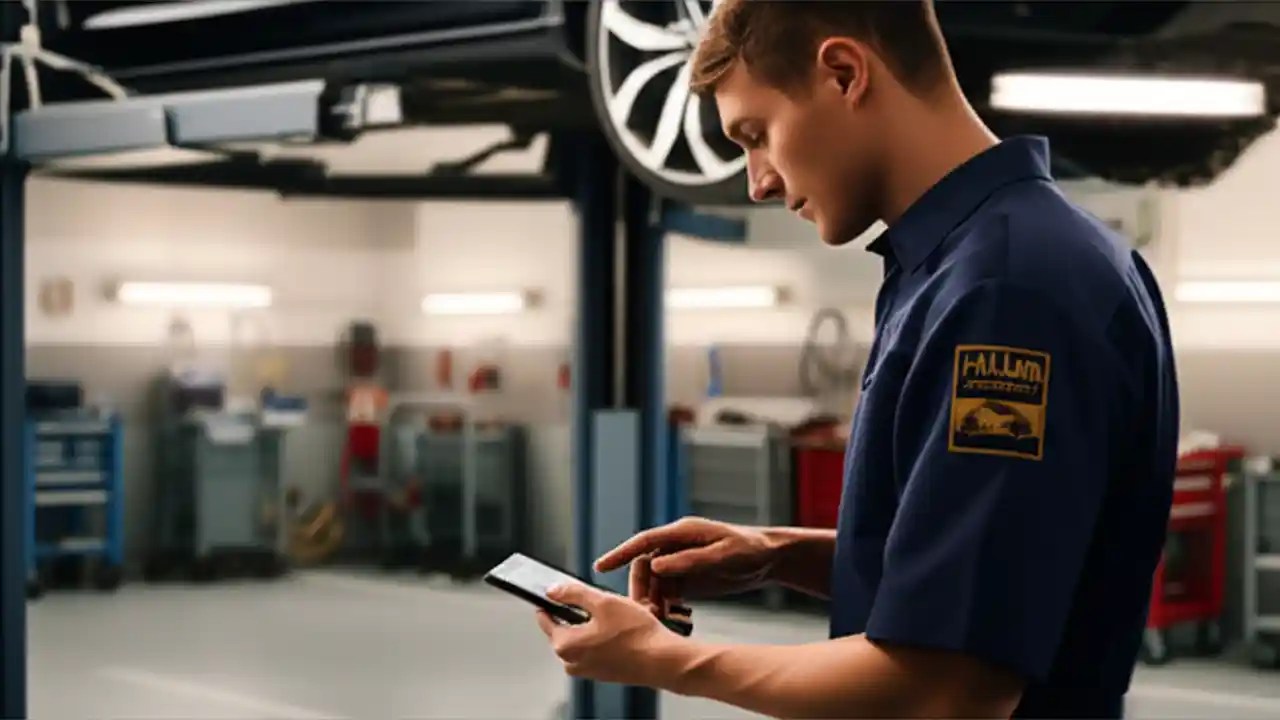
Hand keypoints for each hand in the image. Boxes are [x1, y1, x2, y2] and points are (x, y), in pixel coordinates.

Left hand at [535, 581, 680, 686]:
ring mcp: (587, 670)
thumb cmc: (636, 635)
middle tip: (598, 601)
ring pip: (581, 639)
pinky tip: (621, 630)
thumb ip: (574, 593)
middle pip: (563, 629)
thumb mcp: (603, 602)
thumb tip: (554, 590)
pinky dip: (602, 638)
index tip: (557, 592)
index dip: (551, 601)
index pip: (544, 619)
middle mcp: (572, 662)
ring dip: (591, 626)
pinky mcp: (603, 673)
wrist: (662, 660)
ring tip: (614, 616)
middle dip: (576, 613)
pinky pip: (594, 650)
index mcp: (565, 645)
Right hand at [596, 517, 777, 605]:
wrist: (770, 559)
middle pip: (644, 568)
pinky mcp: (688, 580)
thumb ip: (690, 560)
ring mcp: (681, 564)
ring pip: (654, 585)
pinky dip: (665, 608)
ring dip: (652, 602)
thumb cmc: (749, 549)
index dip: (620, 553)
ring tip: (658, 620)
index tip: (600, 566)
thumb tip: (656, 566)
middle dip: (641, 589)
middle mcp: (676, 547)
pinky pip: (667, 595)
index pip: (643, 542)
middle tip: (645, 612)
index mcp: (681, 533)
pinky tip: (672, 619)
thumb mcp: (722, 554)